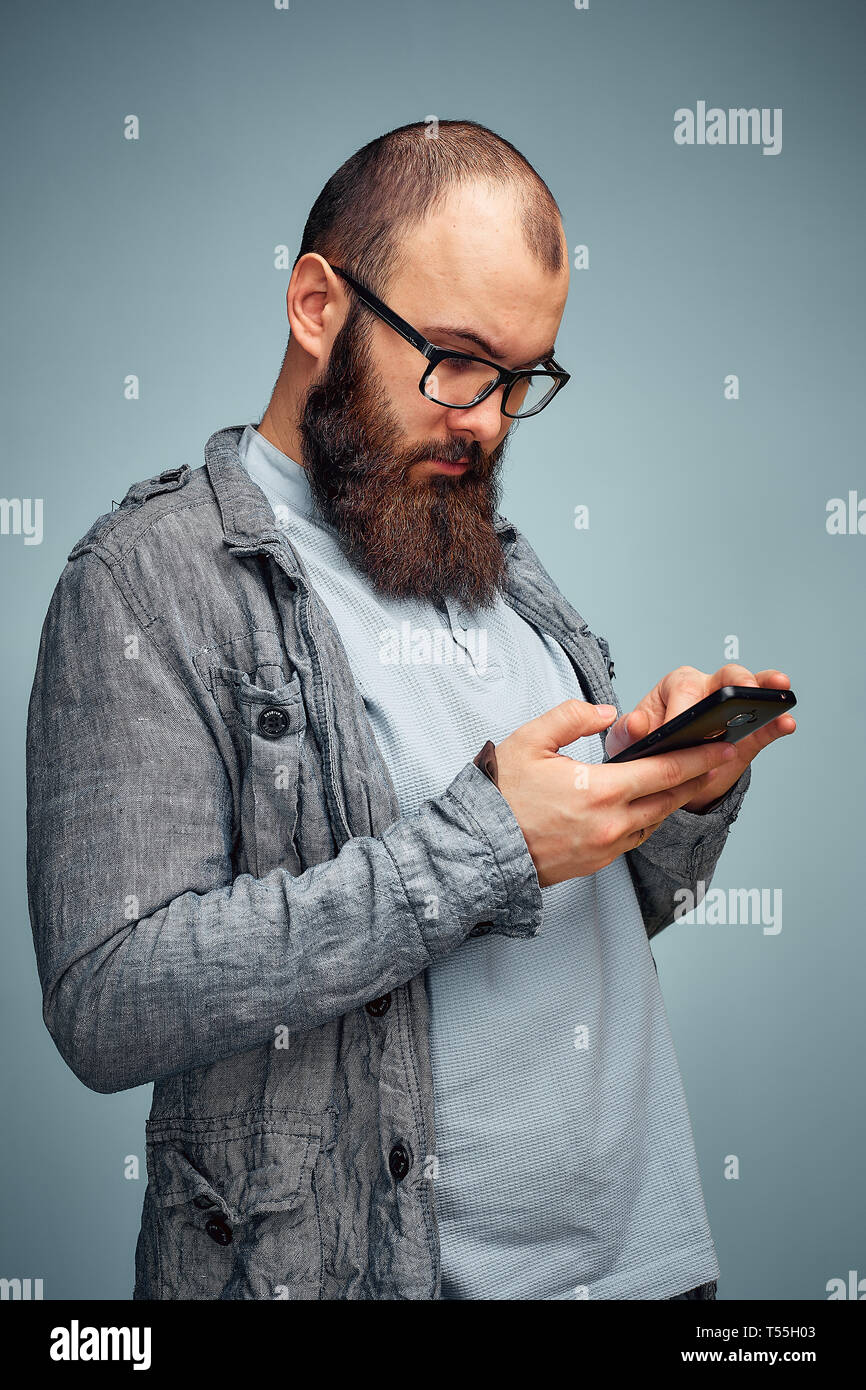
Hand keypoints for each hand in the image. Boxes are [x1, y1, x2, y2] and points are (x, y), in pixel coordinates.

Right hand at [494, 699, 739, 887]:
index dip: (699, 758)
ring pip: (654, 821)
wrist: (479, 848)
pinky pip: (634, 839)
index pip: (665, 771)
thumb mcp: (530, 740)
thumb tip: (608, 713)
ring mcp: (606, 848)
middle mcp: (611, 824)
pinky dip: (645, 820)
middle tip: (718, 760)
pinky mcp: (597, 864)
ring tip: (684, 780)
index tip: (723, 746)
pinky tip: (644, 805)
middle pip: (670, 799)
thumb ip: (572, 716)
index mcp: (600, 790)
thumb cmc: (500, 794)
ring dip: (670, 800)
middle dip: (697, 778)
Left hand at [602, 664, 796, 812]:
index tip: (679, 729)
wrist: (665, 777)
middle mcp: (706, 690)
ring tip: (779, 690)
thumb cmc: (646, 749)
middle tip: (739, 693)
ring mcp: (731, 709)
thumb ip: (628, 732)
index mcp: (674, 687)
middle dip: (733, 683)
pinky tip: (786, 723)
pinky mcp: (749, 732)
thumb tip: (637, 724)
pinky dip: (777, 723)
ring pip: (750, 691)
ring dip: (765, 688)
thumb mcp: (628, 744)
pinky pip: (766, 724)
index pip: (683, 689)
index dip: (682, 710)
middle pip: (723, 677)